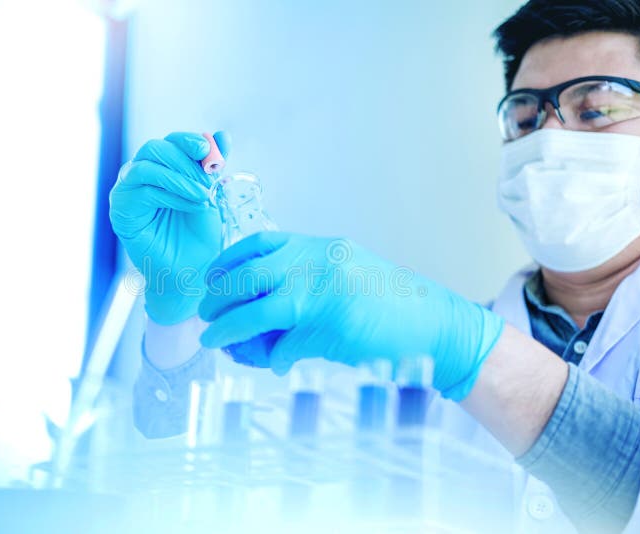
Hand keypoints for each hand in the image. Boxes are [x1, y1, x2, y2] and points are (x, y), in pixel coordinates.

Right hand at [109, 131, 229, 324]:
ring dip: (178, 177)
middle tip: (207, 176)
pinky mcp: (122, 210)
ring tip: (202, 195)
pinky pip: (141, 191)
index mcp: (162, 168)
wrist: (193, 271)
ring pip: (146, 166)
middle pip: (154, 148)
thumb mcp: (212, 194)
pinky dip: (169, 194)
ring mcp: (128, 191)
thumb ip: (213, 166)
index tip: (209, 150)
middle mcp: (141, 175)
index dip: (189, 141)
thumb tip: (223, 135)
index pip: (170, 142)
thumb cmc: (201, 234)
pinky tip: (190, 204)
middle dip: (184, 158)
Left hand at [198, 232, 503, 400]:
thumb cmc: (388, 301)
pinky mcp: (327, 330)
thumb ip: (304, 278)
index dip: (225, 262)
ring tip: (217, 343)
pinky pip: (283, 349)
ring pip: (254, 313)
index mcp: (318, 247)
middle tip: (206, 315)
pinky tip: (278, 364)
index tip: (209, 279)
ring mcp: (320, 295)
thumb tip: (257, 306)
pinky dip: (273, 359)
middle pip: (245, 276)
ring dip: (229, 331)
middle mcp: (314, 264)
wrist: (433, 322)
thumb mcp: (343, 272)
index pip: (257, 244)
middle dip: (217, 298)